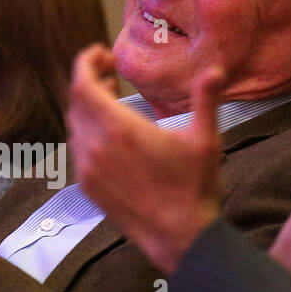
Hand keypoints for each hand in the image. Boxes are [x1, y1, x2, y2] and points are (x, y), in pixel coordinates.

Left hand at [69, 45, 222, 273]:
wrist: (178, 237)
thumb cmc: (193, 188)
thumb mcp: (204, 139)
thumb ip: (206, 99)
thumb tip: (216, 70)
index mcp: (119, 130)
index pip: (82, 84)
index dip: (86, 62)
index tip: (101, 54)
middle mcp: (95, 147)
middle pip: (76, 101)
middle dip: (90, 81)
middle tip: (111, 76)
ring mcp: (88, 169)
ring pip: (74, 125)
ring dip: (87, 108)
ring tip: (111, 101)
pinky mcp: (87, 187)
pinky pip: (77, 149)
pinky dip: (86, 132)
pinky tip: (108, 134)